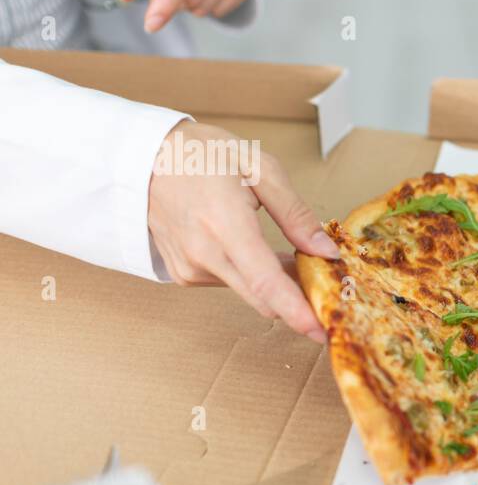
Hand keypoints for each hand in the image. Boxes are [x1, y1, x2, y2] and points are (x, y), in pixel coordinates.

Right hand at [147, 122, 337, 342]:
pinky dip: (250, 276)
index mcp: (224, 222)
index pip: (264, 281)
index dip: (296, 310)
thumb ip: (295, 214)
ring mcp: (190, 268)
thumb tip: (326, 252)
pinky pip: (230, 284)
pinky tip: (253, 252)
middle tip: (327, 289)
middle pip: (261, 298)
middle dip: (297, 301)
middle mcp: (203, 253)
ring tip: (287, 256)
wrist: (143, 157)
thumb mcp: (260, 168)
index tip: (321, 330)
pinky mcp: (183, 275)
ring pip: (249, 292)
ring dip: (274, 283)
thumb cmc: (203, 154)